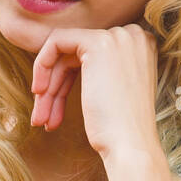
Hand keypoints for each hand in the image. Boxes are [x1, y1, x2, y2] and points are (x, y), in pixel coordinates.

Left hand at [29, 23, 160, 162]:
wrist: (129, 146)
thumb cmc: (120, 130)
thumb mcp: (113, 92)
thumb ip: (100, 71)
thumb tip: (65, 65)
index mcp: (140, 45)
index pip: (91, 56)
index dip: (69, 80)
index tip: (56, 108)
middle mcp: (132, 35)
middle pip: (77, 54)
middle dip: (56, 86)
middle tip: (42, 118)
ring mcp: (116, 36)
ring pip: (63, 51)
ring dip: (48, 87)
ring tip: (40, 119)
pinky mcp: (97, 42)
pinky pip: (55, 41)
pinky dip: (42, 66)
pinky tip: (40, 93)